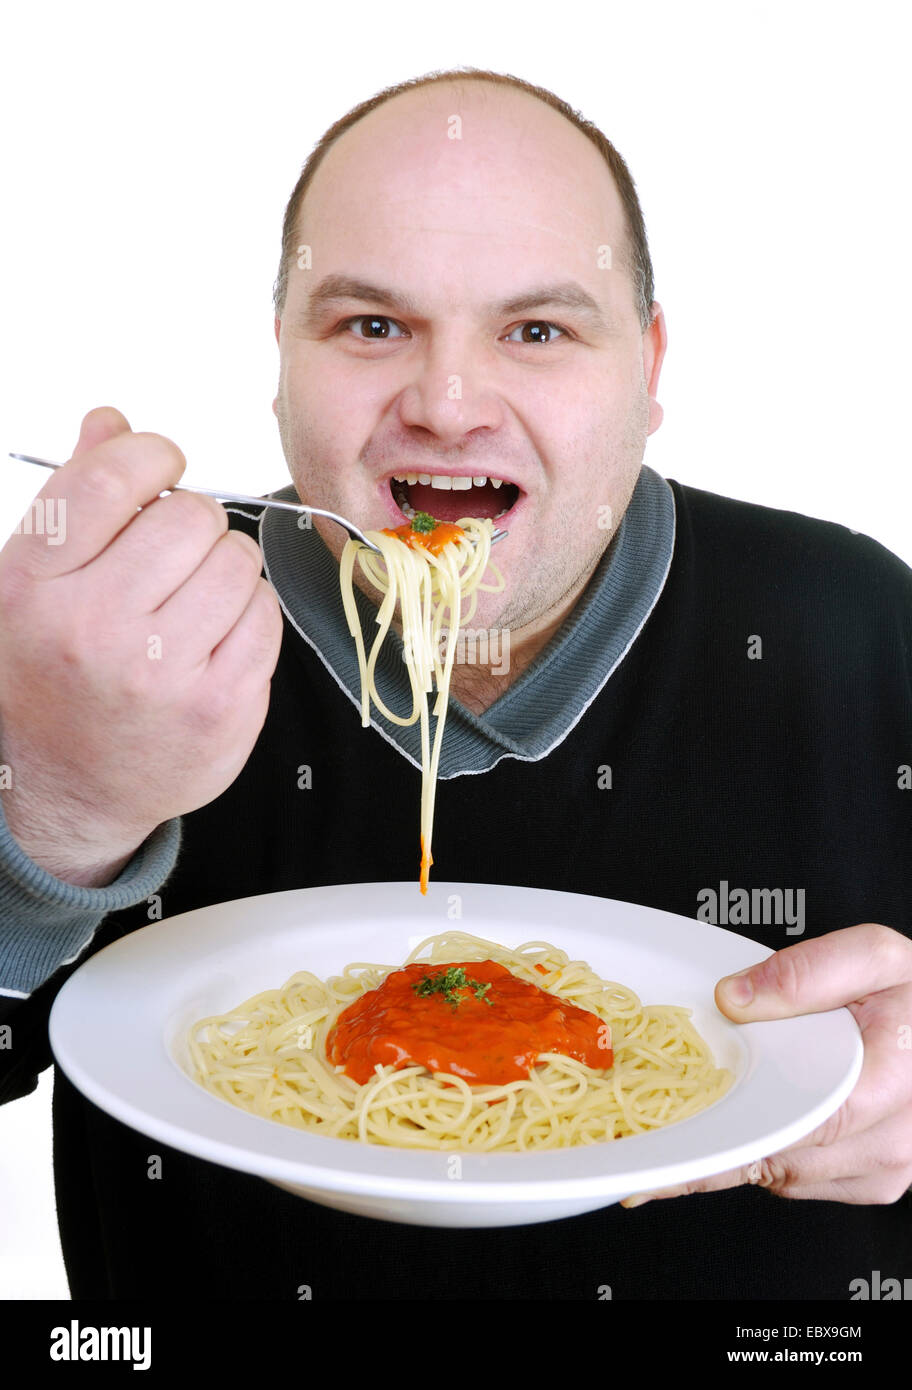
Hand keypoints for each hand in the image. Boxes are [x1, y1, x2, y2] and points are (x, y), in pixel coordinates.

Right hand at [0, 406, 283, 883]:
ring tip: (191, 602)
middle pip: (190, 516)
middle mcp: (95, 627)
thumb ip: (76, 496)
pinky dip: (249, 616)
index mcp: (35, 584)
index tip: (162, 466)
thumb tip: (112, 420)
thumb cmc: (52, 671)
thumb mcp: (34, 581)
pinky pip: (266, 617)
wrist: (61, 787)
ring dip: (225, 569)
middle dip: (192, 522)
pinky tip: (214, 639)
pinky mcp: (220, 707)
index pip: (112, 476)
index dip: (152, 454)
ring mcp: (163, 673)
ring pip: (239, 562)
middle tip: (174, 557)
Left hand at [621, 922, 911, 1205]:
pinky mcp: (876, 1181)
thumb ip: (808, 971)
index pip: (784, 1129)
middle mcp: (891, 1143)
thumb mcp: (877, 957)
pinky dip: (772, 1152)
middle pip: (775, 1158)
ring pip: (783, 1175)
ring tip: (704, 1109)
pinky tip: (757, 1116)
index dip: (717, 1142)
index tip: (661, 1152)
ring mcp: (885, 1169)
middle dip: (716, 1139)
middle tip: (658, 1124)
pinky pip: (802, 1179)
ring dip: (742, 1147)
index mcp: (887, 1085)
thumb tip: (735, 999)